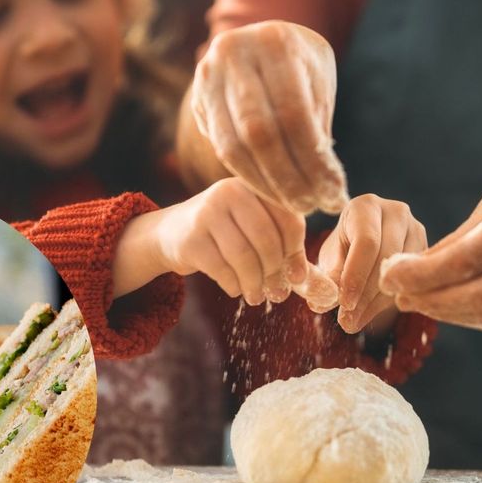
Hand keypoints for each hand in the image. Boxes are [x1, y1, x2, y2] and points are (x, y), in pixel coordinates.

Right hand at [152, 178, 310, 304]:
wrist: (171, 233)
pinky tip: (235, 289)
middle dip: (274, 271)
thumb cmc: (224, 234)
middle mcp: (229, 192)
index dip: (296, 250)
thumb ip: (285, 250)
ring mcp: (206, 213)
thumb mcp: (254, 230)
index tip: (296, 275)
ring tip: (256, 296)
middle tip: (276, 291)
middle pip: (266, 238)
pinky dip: (233, 285)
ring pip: (244, 256)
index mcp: (253, 186)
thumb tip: (310, 282)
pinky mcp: (190, 239)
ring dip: (255, 283)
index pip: (288, 217)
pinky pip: (222, 270)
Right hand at [190, 20, 348, 214]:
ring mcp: (209, 75)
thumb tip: (325, 185)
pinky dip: (250, 176)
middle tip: (313, 207)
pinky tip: (273, 192)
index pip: (294, 115)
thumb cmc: (301, 66)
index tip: (334, 194)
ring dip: (267, 185)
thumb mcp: (318, 82)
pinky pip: (222, 148)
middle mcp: (234, 53)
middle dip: (289, 179)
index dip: (314, 161)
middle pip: (260, 133)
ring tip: (296, 206)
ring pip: (235, 146)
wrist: (258, 41)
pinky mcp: (198, 98)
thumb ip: (318, 125)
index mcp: (275, 43)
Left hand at [319, 195, 427, 333]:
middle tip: (347, 320)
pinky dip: (391, 301)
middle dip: (366, 293)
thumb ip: (328, 278)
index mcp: (366, 206)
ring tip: (354, 321)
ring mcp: (416, 230)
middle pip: (387, 257)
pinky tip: (371, 313)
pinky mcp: (428, 250)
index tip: (344, 303)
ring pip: (402, 271)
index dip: (356, 276)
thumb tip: (322, 302)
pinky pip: (413, 280)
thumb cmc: (341, 250)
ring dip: (377, 303)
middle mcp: (396, 211)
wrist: (360, 247)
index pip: (366, 242)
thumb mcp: (330, 260)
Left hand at [379, 168, 481, 331]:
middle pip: (479, 294)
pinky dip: (468, 316)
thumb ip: (461, 236)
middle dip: (429, 299)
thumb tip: (408, 271)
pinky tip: (444, 306)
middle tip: (396, 294)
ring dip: (445, 313)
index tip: (388, 274)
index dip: (421, 273)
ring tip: (413, 300)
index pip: (466, 258)